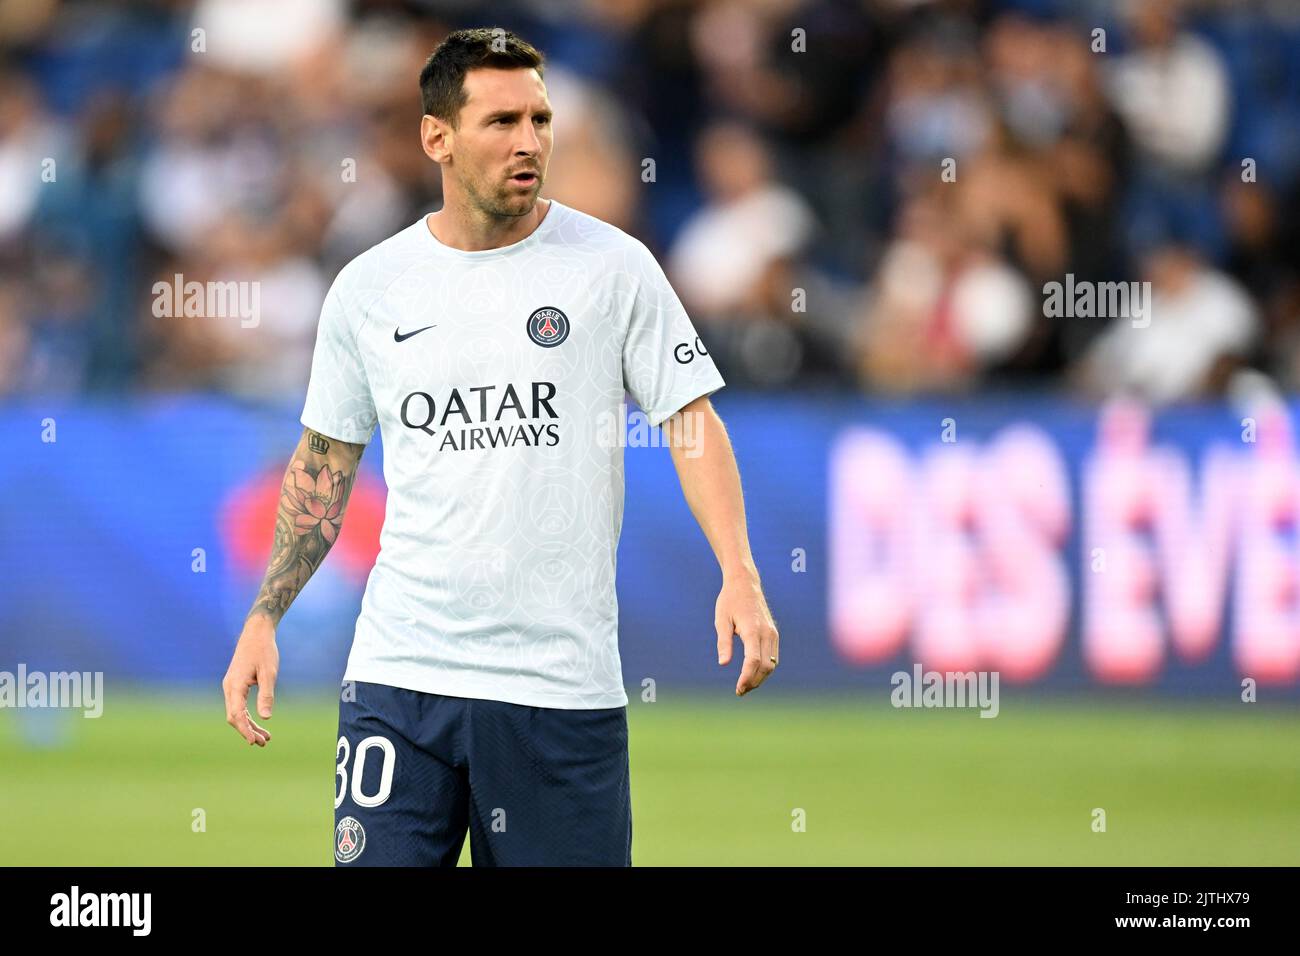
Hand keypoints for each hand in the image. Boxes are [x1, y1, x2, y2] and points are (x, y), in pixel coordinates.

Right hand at [222, 615, 278, 745]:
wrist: (256, 632)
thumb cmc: (264, 650)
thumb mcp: (269, 673)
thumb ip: (266, 695)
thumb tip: (266, 717)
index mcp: (235, 685)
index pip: (236, 714)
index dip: (244, 730)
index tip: (254, 741)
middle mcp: (229, 687)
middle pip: (235, 716)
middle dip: (248, 731)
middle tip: (264, 743)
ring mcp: (231, 686)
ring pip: (237, 712)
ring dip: (249, 725)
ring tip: (265, 738)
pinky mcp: (236, 685)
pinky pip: (239, 705)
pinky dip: (248, 715)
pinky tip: (260, 722)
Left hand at [715, 567, 779, 695]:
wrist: (745, 583)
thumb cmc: (729, 601)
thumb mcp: (721, 620)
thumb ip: (724, 642)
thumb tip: (723, 664)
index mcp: (752, 630)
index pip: (753, 661)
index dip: (746, 678)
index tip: (738, 689)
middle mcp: (766, 632)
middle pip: (765, 666)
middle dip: (753, 682)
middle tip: (740, 691)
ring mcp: (773, 633)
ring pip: (772, 664)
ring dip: (760, 678)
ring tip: (745, 686)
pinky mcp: (774, 633)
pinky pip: (773, 656)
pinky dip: (765, 668)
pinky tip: (753, 674)